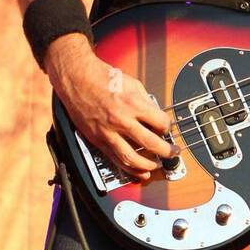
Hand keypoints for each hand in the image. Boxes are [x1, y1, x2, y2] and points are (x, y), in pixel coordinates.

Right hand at [45, 34, 174, 181]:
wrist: (76, 78)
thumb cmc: (102, 77)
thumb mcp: (132, 84)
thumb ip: (145, 102)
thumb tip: (156, 115)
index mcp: (133, 103)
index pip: (160, 123)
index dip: (167, 127)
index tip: (167, 128)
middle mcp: (121, 120)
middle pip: (151, 143)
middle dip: (166, 151)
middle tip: (172, 153)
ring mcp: (108, 132)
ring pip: (131, 158)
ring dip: (148, 165)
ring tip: (157, 166)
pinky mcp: (97, 139)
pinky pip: (115, 159)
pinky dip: (129, 169)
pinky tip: (138, 171)